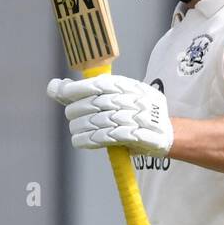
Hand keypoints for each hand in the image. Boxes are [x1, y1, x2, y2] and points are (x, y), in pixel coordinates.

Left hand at [47, 75, 173, 158]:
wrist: (167, 134)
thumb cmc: (136, 115)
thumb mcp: (118, 99)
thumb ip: (89, 93)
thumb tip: (56, 86)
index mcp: (131, 87)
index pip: (103, 84)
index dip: (81, 87)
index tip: (64, 92)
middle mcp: (136, 99)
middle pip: (100, 103)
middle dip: (80, 110)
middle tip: (71, 116)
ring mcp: (140, 118)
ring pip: (102, 121)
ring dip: (83, 127)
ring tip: (75, 130)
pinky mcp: (139, 137)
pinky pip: (110, 137)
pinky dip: (91, 139)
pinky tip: (80, 140)